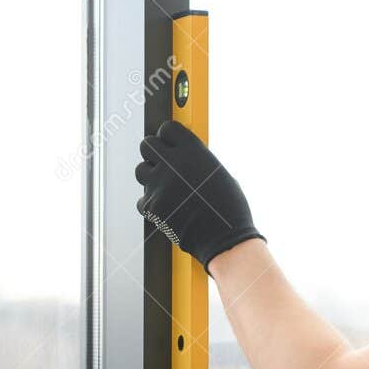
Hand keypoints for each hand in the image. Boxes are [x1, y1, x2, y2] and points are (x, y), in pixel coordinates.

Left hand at [135, 121, 263, 271]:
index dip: (168, 137)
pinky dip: (152, 204)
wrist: (225, 240)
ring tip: (166, 187)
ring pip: (140, 170)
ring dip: (150, 177)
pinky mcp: (152, 206)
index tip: (169, 143)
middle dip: (153, 153)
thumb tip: (183, 157)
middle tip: (162, 162)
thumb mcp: (217, 173)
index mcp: (193, 150)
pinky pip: (143, 199)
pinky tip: (168, 209)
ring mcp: (159, 185)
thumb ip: (196, 161)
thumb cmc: (229, 208)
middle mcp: (173, 163)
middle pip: (147, 145)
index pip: (168, 129)